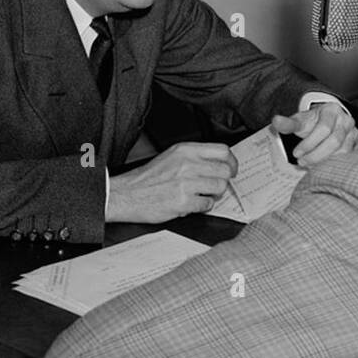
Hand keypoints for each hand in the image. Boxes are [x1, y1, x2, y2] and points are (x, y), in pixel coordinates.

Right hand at [105, 142, 237, 223]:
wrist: (125, 195)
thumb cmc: (147, 179)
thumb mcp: (171, 157)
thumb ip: (195, 157)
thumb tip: (219, 163)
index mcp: (185, 151)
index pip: (223, 150)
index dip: (232, 162)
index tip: (231, 169)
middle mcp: (187, 164)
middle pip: (225, 171)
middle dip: (223, 181)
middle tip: (215, 186)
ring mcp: (186, 183)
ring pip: (220, 188)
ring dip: (213, 195)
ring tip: (200, 195)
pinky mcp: (183, 201)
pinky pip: (207, 204)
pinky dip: (202, 207)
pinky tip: (191, 204)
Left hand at [272, 103, 357, 166]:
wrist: (327, 123)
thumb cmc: (313, 123)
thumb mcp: (299, 121)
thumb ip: (288, 123)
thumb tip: (276, 121)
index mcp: (332, 111)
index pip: (324, 128)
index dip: (309, 143)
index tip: (296, 153)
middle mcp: (347, 120)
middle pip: (335, 142)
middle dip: (316, 155)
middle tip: (302, 162)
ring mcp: (354, 133)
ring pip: (343, 152)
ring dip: (324, 161)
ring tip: (310, 165)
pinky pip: (349, 158)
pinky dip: (334, 165)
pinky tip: (322, 167)